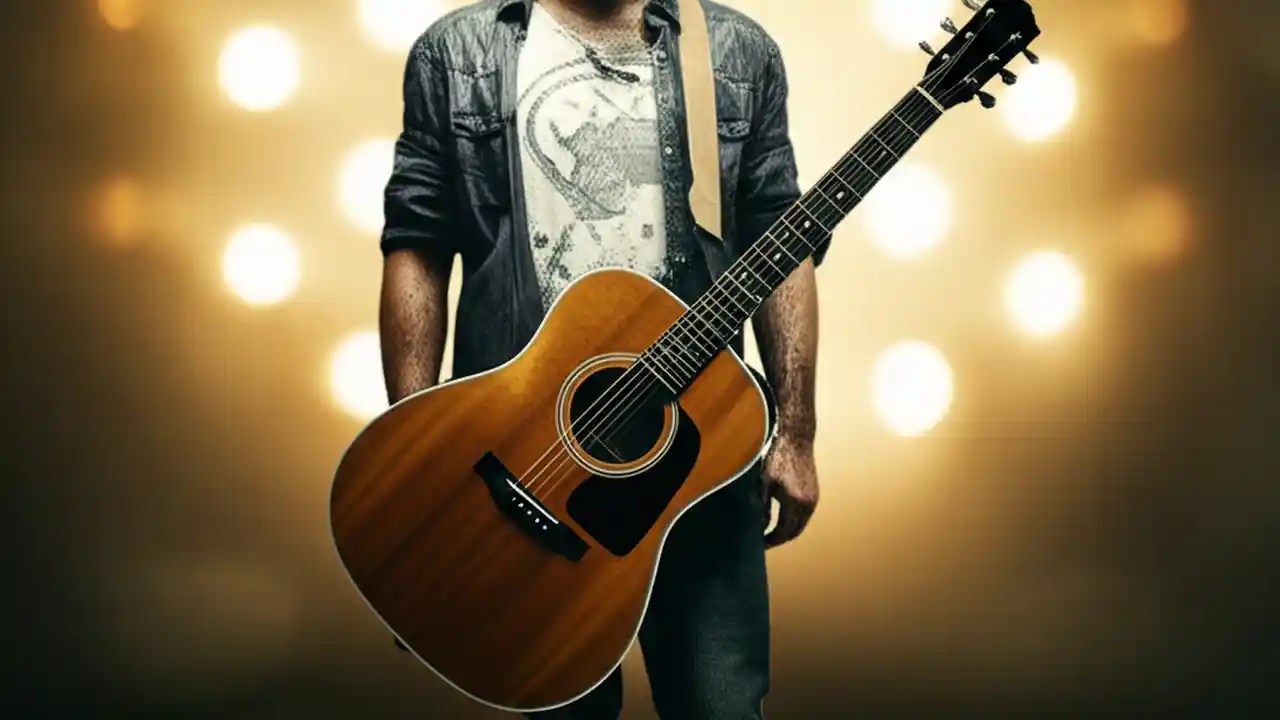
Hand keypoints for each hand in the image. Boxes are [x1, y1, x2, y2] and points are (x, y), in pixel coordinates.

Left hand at [761, 433, 818, 548]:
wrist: (796, 438)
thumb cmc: (777, 457)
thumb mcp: (764, 481)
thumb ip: (762, 505)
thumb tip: (759, 525)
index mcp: (795, 502)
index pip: (782, 532)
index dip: (770, 540)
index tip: (759, 544)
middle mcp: (808, 503)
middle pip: (794, 532)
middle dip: (779, 539)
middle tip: (764, 542)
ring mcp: (813, 499)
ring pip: (800, 525)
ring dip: (787, 531)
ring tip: (770, 532)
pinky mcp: (814, 493)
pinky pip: (804, 516)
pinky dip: (793, 522)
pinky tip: (781, 519)